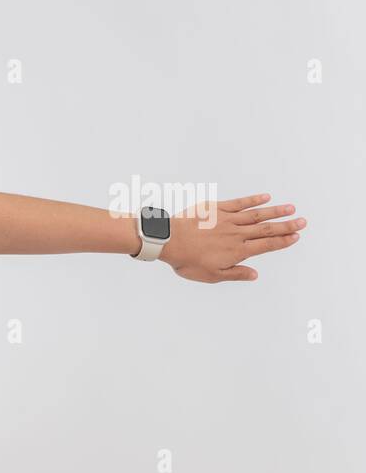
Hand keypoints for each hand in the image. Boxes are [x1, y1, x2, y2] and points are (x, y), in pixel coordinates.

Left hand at [159, 194, 305, 282]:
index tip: (296, 237)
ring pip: (257, 215)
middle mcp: (237, 234)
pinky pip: (239, 203)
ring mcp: (228, 219)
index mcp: (237, 251)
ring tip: (291, 208)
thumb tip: (254, 275)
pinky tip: (266, 197)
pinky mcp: (217, 208)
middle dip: (286, 226)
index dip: (283, 241)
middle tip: (303, 221)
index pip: (266, 245)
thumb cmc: (187, 261)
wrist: (168, 241)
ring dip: (275, 211)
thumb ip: (235, 273)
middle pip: (267, 229)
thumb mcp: (211, 275)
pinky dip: (253, 200)